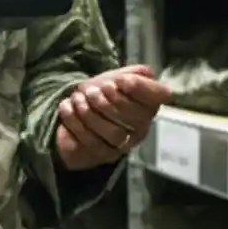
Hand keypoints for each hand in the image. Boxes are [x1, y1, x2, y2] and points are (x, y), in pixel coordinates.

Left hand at [56, 65, 171, 170]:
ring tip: (77, 98)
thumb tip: (142, 75)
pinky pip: (93, 143)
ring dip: (91, 113)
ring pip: (114, 133)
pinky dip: (76, 123)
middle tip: (91, 90)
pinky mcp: (104, 155)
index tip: (121, 80)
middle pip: (135, 118)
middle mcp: (142, 127)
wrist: (76, 111)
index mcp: (149, 103)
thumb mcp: (116, 76)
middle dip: (109, 101)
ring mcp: (124, 144)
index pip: (159, 97)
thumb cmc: (101, 93)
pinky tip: (68, 107)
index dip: (141, 88)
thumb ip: (133, 73)